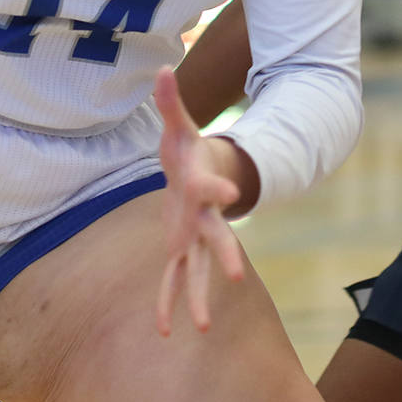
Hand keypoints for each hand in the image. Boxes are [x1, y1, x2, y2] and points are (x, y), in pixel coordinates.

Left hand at [153, 67, 247, 336]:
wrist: (202, 174)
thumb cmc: (189, 148)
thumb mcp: (179, 125)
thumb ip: (170, 101)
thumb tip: (163, 69)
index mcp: (202, 185)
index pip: (210, 187)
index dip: (217, 188)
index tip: (228, 194)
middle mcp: (203, 217)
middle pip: (217, 239)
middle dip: (226, 256)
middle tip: (238, 278)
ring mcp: (194, 237)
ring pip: (197, 271)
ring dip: (198, 297)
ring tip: (203, 328)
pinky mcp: (180, 249)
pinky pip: (172, 280)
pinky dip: (167, 304)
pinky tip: (165, 332)